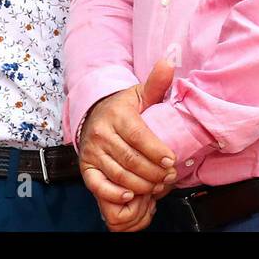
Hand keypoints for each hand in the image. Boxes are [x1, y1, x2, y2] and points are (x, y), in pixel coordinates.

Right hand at [79, 59, 178, 228]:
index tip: (172, 160)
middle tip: (169, 177)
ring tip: (157, 186)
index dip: (156, 150)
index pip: (138, 135)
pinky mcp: (86, 167)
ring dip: (141, 185)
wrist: (94, 114)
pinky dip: (113, 193)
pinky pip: (97, 185)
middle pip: (130, 159)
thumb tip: (169, 62)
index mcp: (117, 114)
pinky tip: (129, 196)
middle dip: (153, 172)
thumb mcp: (140, 94)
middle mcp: (101, 133)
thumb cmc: (124, 107)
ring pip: (118, 174)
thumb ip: (156, 83)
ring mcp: (92, 152)